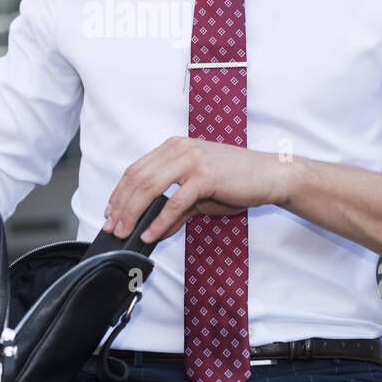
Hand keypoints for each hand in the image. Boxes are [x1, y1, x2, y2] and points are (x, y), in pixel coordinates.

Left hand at [100, 136, 288, 244]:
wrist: (270, 175)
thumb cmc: (237, 181)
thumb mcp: (199, 194)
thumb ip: (175, 209)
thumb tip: (153, 229)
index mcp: (174, 147)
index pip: (136, 169)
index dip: (119, 192)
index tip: (110, 212)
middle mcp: (179, 149)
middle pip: (137, 178)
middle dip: (121, 206)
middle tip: (113, 227)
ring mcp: (192, 160)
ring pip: (150, 187)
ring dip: (133, 213)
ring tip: (125, 232)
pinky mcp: (204, 176)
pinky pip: (175, 202)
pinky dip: (160, 221)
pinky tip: (152, 234)